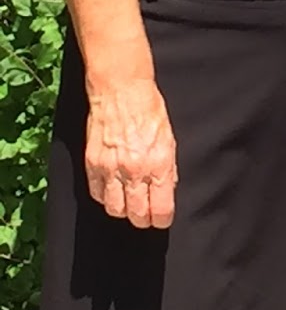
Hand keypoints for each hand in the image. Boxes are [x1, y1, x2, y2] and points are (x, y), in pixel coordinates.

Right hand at [84, 78, 177, 227]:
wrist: (121, 90)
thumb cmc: (149, 110)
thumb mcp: (169, 138)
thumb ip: (168, 167)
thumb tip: (167, 189)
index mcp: (159, 163)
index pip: (161, 209)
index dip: (162, 219)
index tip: (161, 219)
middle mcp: (135, 170)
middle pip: (137, 214)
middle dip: (143, 219)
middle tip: (145, 214)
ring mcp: (111, 168)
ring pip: (114, 209)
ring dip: (123, 209)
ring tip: (128, 202)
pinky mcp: (92, 163)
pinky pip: (97, 194)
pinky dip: (105, 196)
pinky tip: (112, 188)